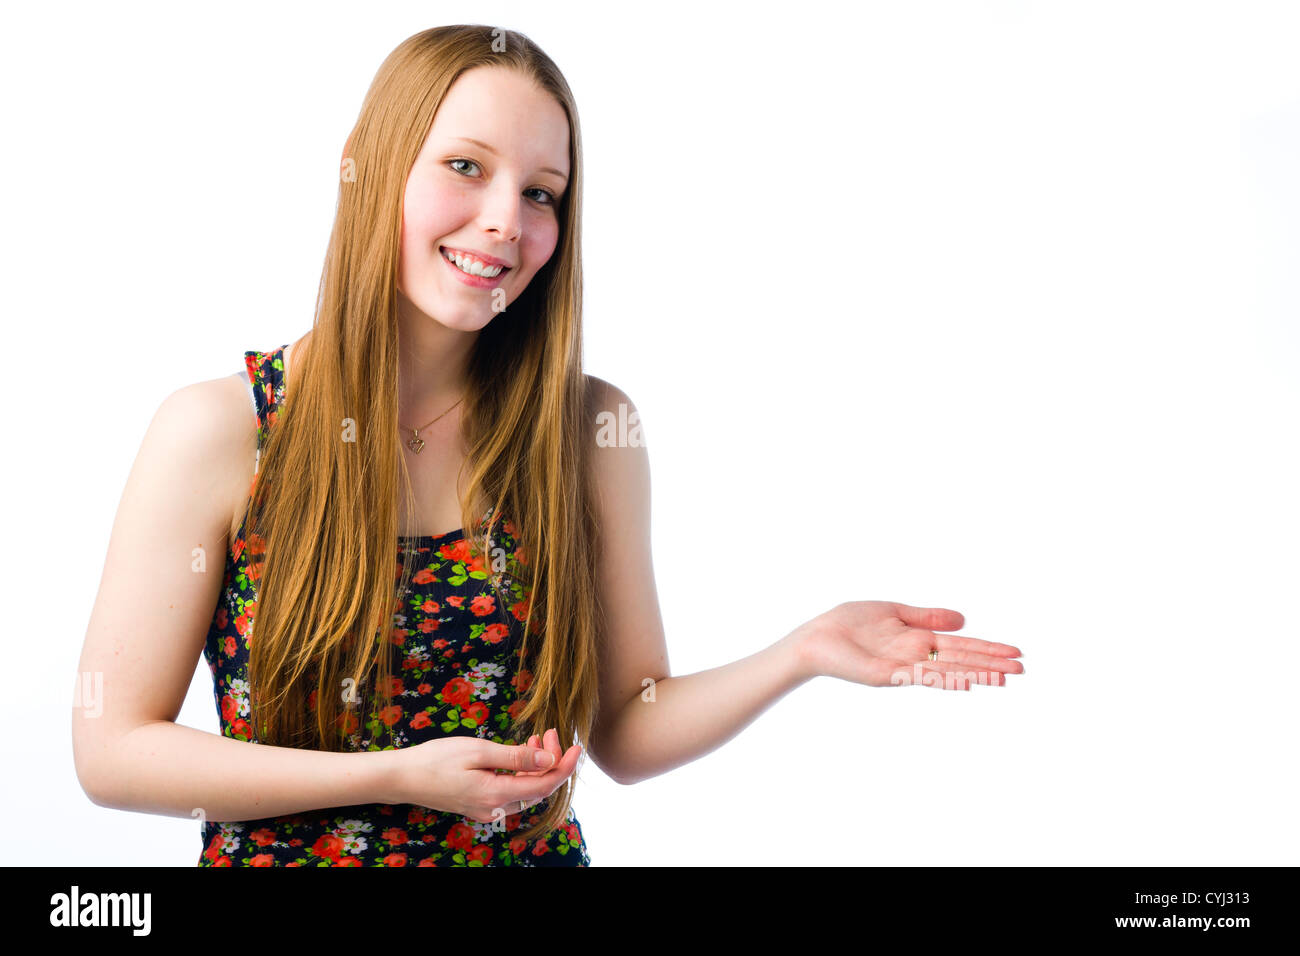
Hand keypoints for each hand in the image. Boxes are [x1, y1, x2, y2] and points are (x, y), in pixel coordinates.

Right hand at [390, 730, 581, 822]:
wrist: (402, 777)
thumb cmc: (436, 760)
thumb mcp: (479, 751)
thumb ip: (516, 758)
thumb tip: (549, 761)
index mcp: (497, 795)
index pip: (545, 785)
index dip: (565, 766)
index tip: (576, 745)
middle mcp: (496, 809)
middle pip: (538, 789)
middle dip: (551, 762)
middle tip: (550, 734)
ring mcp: (487, 810)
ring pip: (526, 791)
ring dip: (536, 767)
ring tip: (535, 740)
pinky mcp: (480, 805)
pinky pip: (511, 792)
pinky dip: (521, 773)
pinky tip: (519, 754)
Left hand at [791, 601, 1023, 689]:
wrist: (816, 637)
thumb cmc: (848, 624)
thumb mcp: (894, 611)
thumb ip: (927, 616)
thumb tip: (964, 619)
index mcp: (917, 640)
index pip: (960, 645)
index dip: (987, 648)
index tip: (1015, 653)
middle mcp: (915, 656)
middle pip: (961, 659)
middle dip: (991, 664)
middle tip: (1022, 670)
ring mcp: (903, 668)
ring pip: (947, 671)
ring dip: (975, 674)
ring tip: (1003, 678)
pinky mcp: (887, 675)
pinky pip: (920, 677)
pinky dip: (944, 679)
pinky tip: (965, 681)